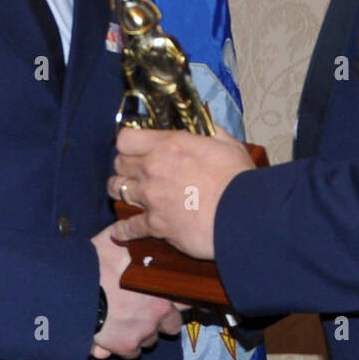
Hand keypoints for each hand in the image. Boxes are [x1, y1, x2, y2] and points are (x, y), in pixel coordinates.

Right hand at [90, 223, 182, 359]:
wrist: (77, 291)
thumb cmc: (96, 263)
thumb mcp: (114, 241)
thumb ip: (128, 238)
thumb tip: (130, 231)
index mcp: (162, 287)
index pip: (184, 298)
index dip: (175, 298)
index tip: (168, 298)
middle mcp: (159, 311)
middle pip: (172, 325)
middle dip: (162, 320)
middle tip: (146, 313)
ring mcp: (144, 331)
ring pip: (151, 340)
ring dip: (143, 333)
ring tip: (127, 323)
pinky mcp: (126, 345)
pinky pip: (132, 353)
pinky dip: (125, 347)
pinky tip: (115, 337)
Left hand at [108, 125, 253, 259]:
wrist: (241, 215)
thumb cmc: (238, 178)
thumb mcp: (227, 144)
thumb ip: (210, 132)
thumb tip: (202, 127)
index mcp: (168, 145)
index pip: (126, 138)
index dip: (129, 142)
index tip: (135, 146)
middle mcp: (152, 168)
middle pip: (119, 163)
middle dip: (124, 165)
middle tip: (131, 169)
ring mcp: (150, 197)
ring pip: (118, 190)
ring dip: (120, 190)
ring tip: (123, 192)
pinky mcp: (155, 225)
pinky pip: (129, 227)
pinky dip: (122, 231)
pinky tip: (117, 233)